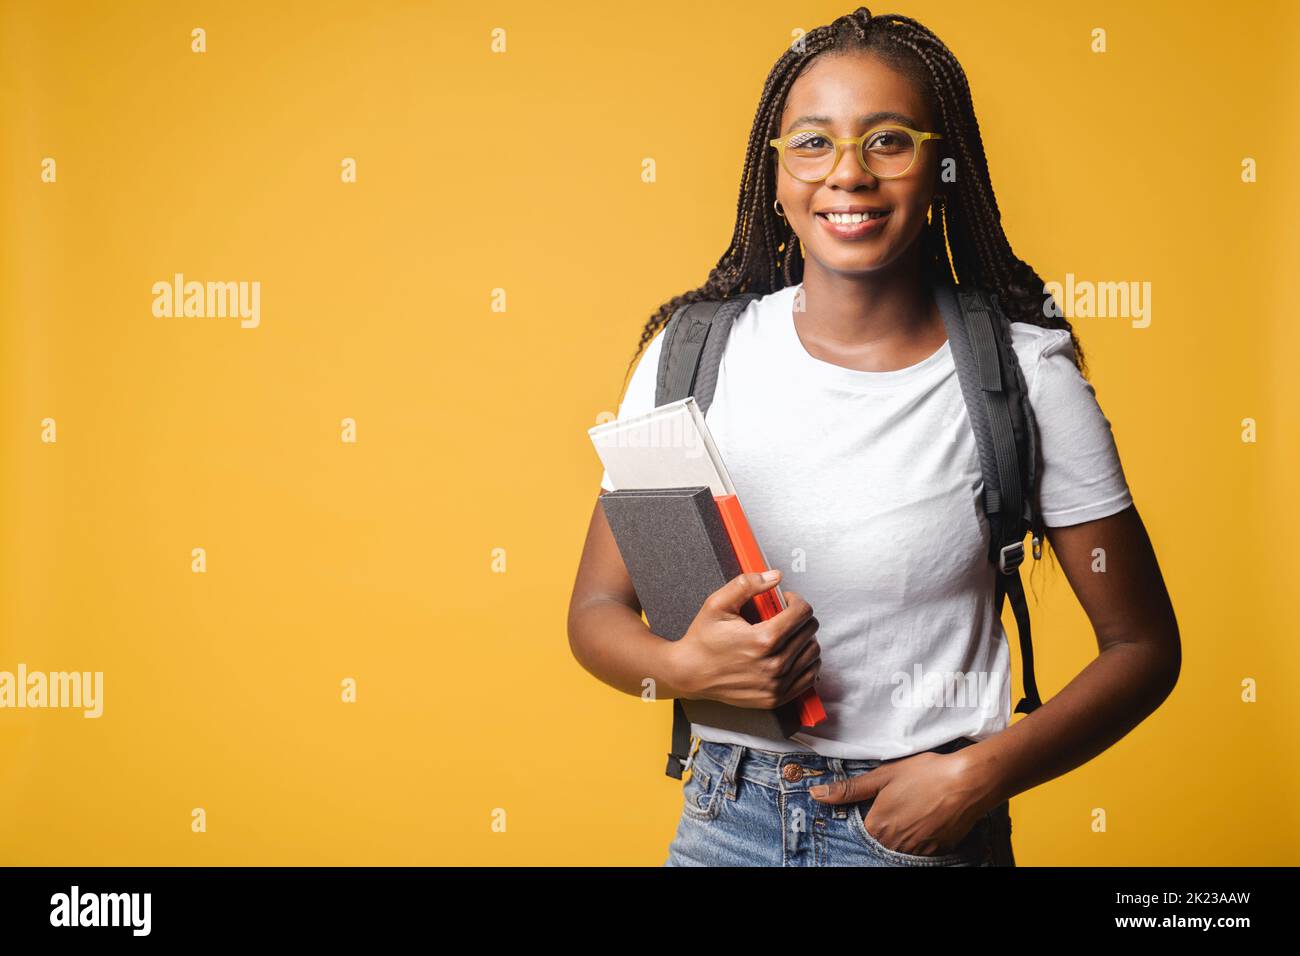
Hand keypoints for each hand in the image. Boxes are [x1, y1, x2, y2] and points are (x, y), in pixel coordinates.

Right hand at [668, 569, 820, 709]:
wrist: (689, 673)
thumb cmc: (702, 640)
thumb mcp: (717, 604)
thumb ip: (746, 584)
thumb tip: (774, 576)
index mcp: (762, 640)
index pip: (802, 613)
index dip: (795, 600)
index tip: (785, 600)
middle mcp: (773, 665)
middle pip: (810, 632)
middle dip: (800, 617)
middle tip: (784, 615)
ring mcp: (775, 684)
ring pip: (813, 654)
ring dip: (805, 639)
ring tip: (788, 634)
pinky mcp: (775, 698)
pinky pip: (809, 678)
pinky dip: (807, 663)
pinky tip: (793, 654)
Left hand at [809, 749, 997, 855]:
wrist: (968, 783)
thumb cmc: (925, 774)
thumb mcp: (883, 776)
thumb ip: (849, 789)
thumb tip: (816, 793)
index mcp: (878, 827)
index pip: (859, 834)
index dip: (863, 820)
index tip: (870, 809)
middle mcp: (895, 845)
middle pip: (878, 843)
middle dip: (881, 829)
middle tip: (893, 809)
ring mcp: (917, 851)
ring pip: (899, 848)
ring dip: (899, 835)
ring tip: (909, 812)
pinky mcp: (937, 851)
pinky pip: (920, 851)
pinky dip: (918, 838)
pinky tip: (924, 819)